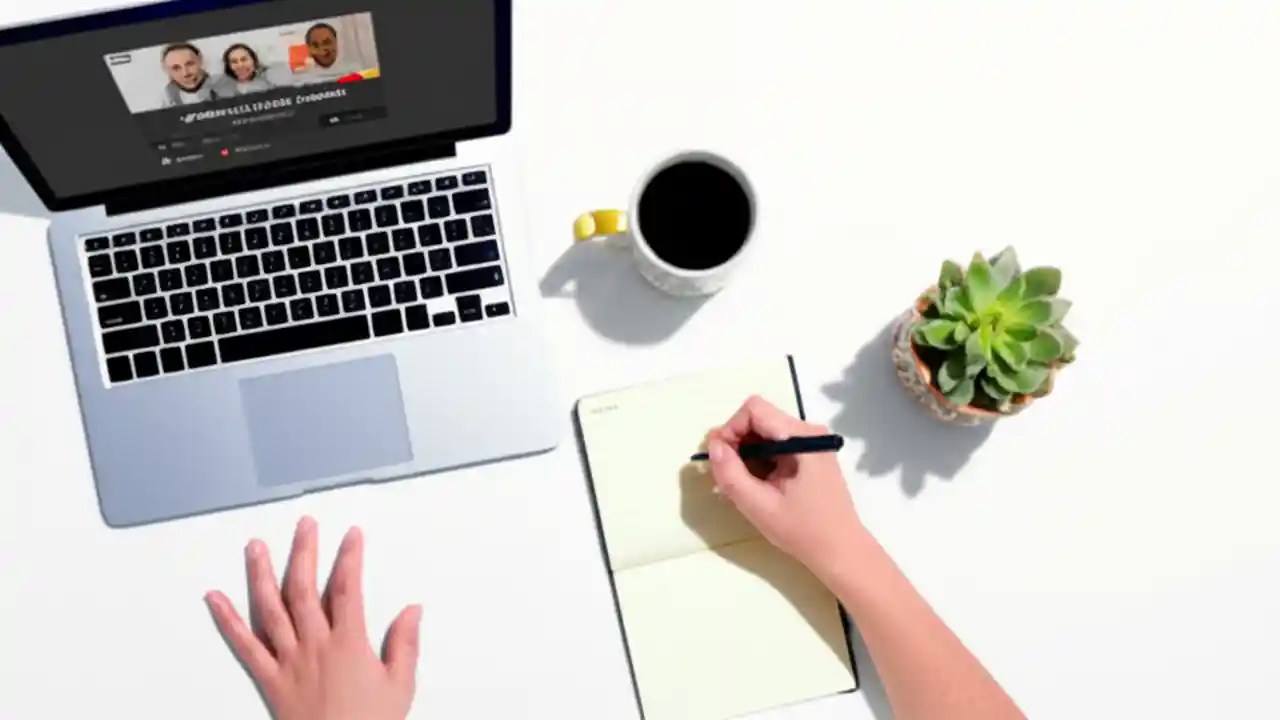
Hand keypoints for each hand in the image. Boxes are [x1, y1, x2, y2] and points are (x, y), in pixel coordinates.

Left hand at [205, 517, 421, 719]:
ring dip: (261, 574)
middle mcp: (315, 646)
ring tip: (256, 546)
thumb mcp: (400, 686)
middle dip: (305, 552)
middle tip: (305, 525)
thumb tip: (412, 609)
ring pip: (271, 608)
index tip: (352, 535)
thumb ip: (405, 644)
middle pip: (305, 588)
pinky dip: (227, 620)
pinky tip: (215, 598)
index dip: (350, 557)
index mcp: (349, 644)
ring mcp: (288, 661)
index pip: (348, 588)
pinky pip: (244, 645)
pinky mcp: (269, 679)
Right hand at [707, 396, 865, 577]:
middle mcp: (809, 431)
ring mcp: (812, 442)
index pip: (754, 410)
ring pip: (766, 431)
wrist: (840, 551)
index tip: (721, 458)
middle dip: (737, 441)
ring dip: (747, 451)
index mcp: (802, 438)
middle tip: (726, 473)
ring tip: (742, 481)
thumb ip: (731, 474)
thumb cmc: (802, 530)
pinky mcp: (811, 454)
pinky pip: (776, 444)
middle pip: (760, 418)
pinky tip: (758, 483)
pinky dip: (760, 458)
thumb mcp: (759, 506)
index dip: (730, 428)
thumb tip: (713, 446)